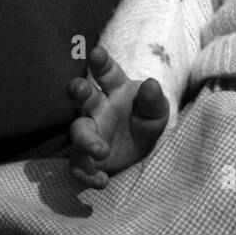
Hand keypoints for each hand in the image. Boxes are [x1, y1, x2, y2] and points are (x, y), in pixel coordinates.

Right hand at [67, 45, 169, 187]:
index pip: (108, 73)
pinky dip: (88, 175)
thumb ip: (154, 99)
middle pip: (85, 98)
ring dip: (87, 141)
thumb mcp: (157, 110)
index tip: (97, 53)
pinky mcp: (86, 158)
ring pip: (79, 133)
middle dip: (80, 91)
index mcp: (116, 90)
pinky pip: (79, 166)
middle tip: (78, 87)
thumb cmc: (145, 119)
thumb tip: (151, 84)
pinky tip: (102, 181)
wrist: (141, 149)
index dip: (101, 63)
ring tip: (101, 151)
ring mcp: (90, 133)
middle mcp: (98, 108)